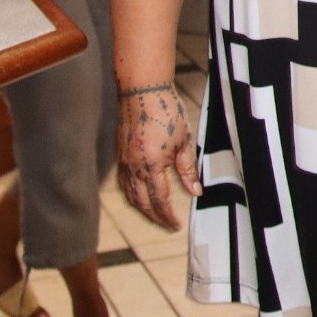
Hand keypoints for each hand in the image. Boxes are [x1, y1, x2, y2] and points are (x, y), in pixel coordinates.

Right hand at [116, 86, 201, 229]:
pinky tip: (140, 196)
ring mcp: (124, 161)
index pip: (159, 199)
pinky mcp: (121, 154)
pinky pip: (124, 182)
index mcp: (151, 165)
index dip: (167, 215)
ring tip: (155, 216)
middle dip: (155, 217)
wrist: (142, 90)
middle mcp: (133, 167)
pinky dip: (132, 194)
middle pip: (142, 202)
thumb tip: (195, 192)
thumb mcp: (184, 141)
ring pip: (130, 194)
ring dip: (142, 209)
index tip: (175, 225)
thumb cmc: (166, 112)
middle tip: (168, 226)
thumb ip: (187, 170)